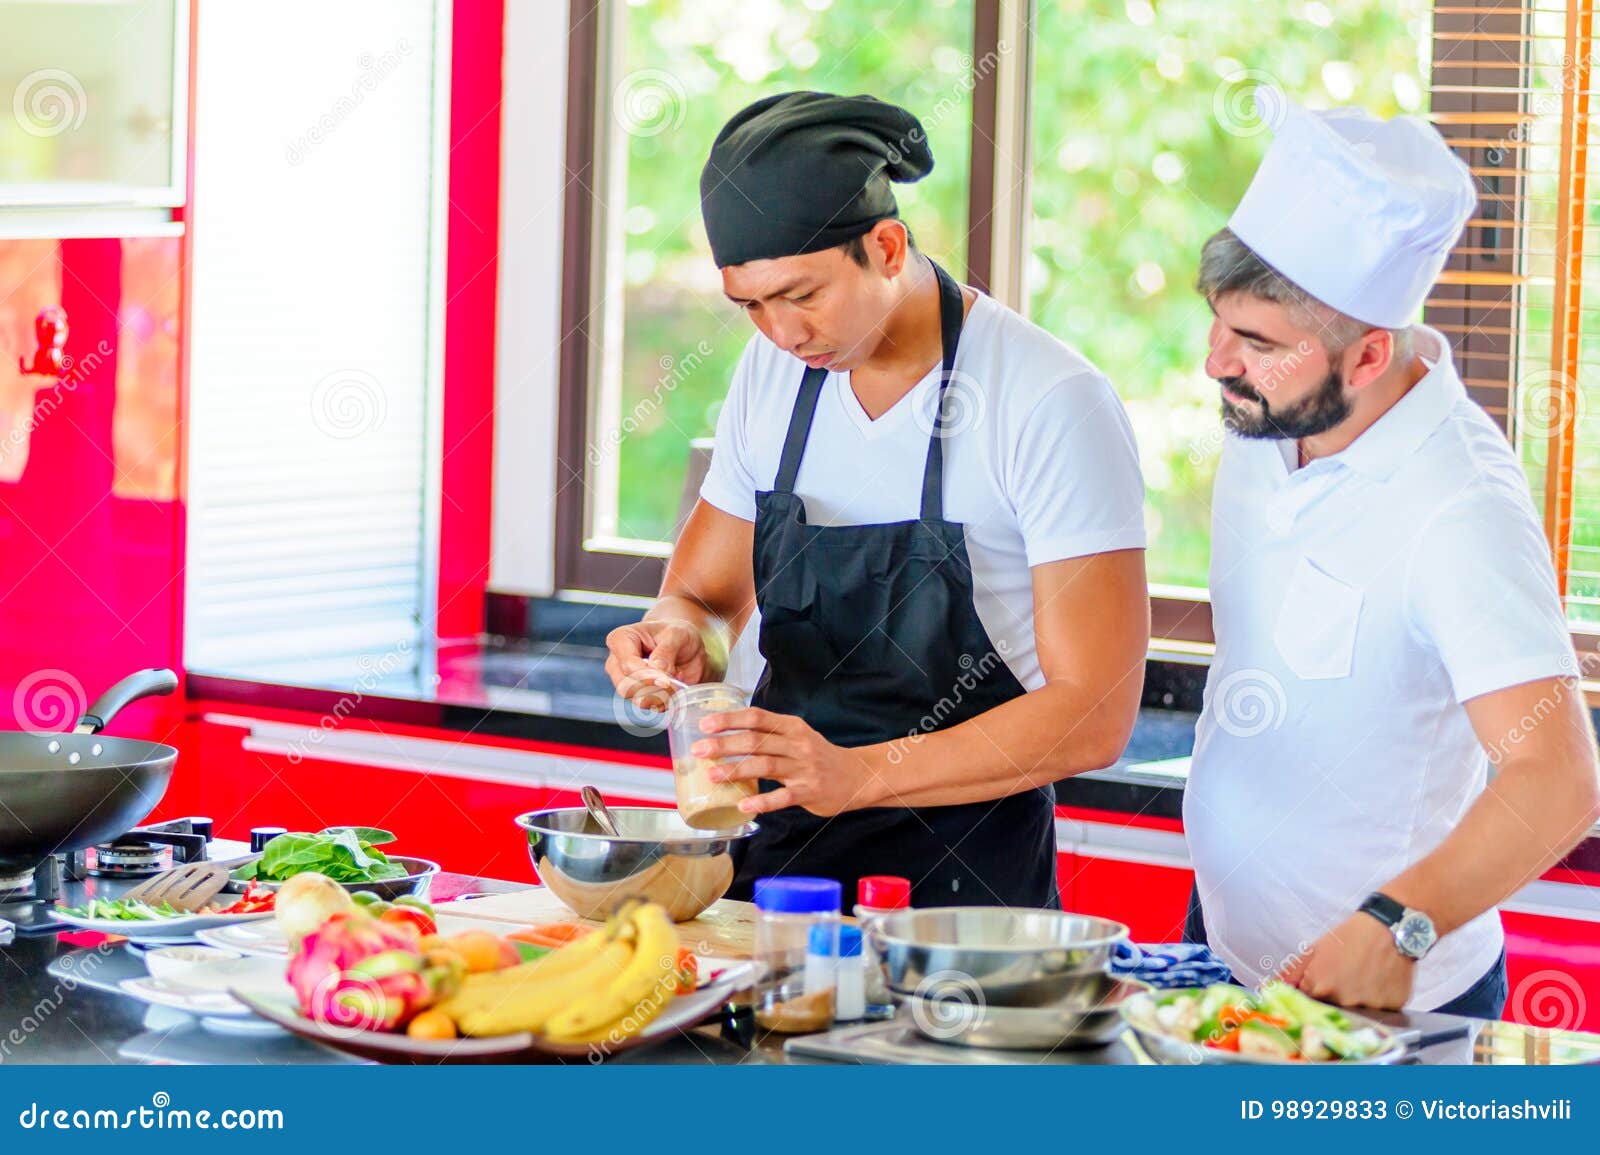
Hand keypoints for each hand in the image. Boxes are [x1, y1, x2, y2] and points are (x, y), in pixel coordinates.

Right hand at [604, 619, 714, 709]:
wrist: (684, 645)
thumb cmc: (675, 634)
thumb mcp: (677, 634)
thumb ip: (666, 651)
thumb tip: (658, 670)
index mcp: (621, 639)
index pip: (627, 663)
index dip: (647, 676)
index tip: (666, 681)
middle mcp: (616, 661)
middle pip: (625, 686)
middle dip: (651, 690)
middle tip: (674, 687)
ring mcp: (623, 680)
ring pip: (633, 699)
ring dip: (658, 698)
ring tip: (676, 687)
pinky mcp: (634, 694)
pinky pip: (645, 705)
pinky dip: (661, 703)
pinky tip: (673, 693)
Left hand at [692, 708, 877, 817]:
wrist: (857, 776)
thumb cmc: (819, 756)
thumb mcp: (798, 736)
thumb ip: (770, 735)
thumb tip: (728, 736)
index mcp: (792, 727)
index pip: (757, 718)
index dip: (729, 720)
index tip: (705, 725)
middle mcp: (797, 744)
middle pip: (756, 741)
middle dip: (724, 745)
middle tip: (698, 751)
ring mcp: (804, 769)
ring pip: (765, 766)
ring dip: (736, 770)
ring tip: (712, 776)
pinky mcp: (808, 792)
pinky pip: (782, 797)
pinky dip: (762, 801)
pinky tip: (743, 805)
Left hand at [1276, 912, 1416, 1010]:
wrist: (1389, 929)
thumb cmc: (1348, 937)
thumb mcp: (1314, 951)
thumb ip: (1290, 974)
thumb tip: (1269, 990)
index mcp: (1319, 988)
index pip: (1309, 1005)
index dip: (1315, 996)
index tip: (1323, 986)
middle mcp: (1343, 1002)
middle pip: (1335, 1010)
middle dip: (1336, 998)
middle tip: (1347, 977)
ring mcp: (1370, 1007)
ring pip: (1360, 1013)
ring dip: (1359, 1000)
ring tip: (1365, 977)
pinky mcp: (1393, 1008)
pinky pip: (1382, 1012)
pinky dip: (1380, 1001)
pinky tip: (1380, 982)